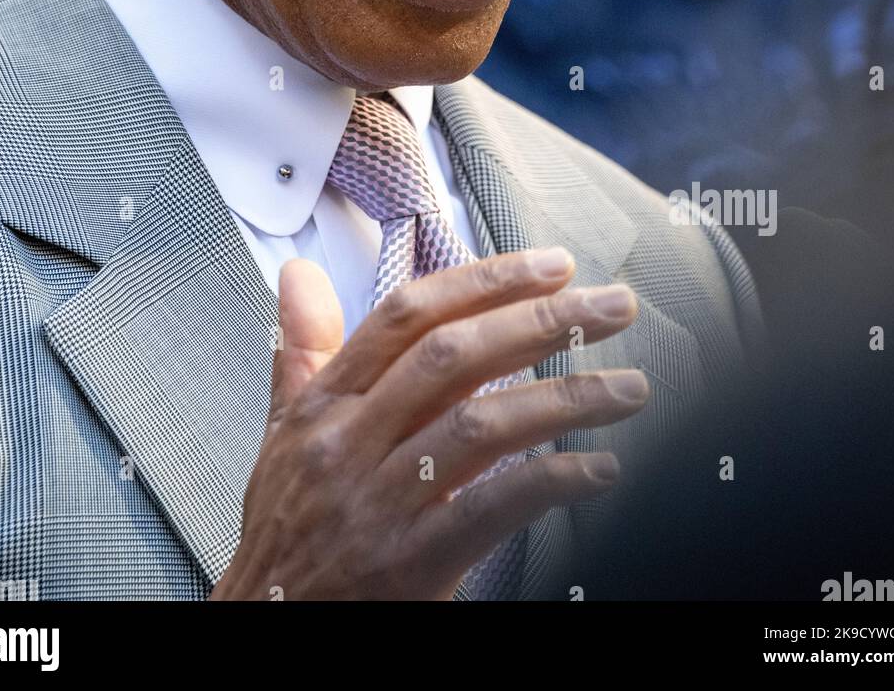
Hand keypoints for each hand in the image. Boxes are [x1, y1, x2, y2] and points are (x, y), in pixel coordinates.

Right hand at [209, 248, 647, 599]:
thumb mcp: (280, 435)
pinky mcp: (411, 564)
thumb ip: (303, 351)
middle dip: (542, 322)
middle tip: (613, 306)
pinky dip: (550, 482)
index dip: (485, 282)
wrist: (264, 627)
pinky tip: (598, 469)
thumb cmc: (283, 531)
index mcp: (325, 404)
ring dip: (566, 398)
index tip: (552, 266)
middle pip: (453, 358)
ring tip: (629, 387)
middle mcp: (350, 443)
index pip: (409, 318)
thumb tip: (300, 274)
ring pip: (480, 426)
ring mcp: (380, 503)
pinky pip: (490, 509)